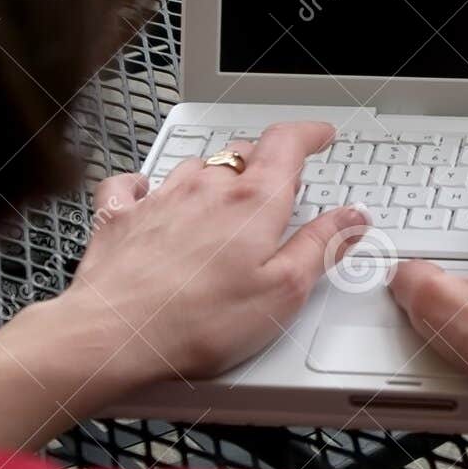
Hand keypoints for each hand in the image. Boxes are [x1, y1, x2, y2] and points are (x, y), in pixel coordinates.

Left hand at [61, 121, 367, 383]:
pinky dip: (145, 184)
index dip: (309, 133)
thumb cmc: (198, 322)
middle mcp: (205, 188)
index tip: (320, 135)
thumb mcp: (283, 291)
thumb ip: (321, 246)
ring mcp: (159, 198)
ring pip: (194, 166)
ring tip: (224, 194)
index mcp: (253, 202)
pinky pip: (132, 183)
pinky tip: (147, 192)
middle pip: (243, 152)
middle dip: (265, 160)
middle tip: (280, 180)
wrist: (115, 335)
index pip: (287, 143)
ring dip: (214, 173)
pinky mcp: (120, 218)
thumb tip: (353, 217)